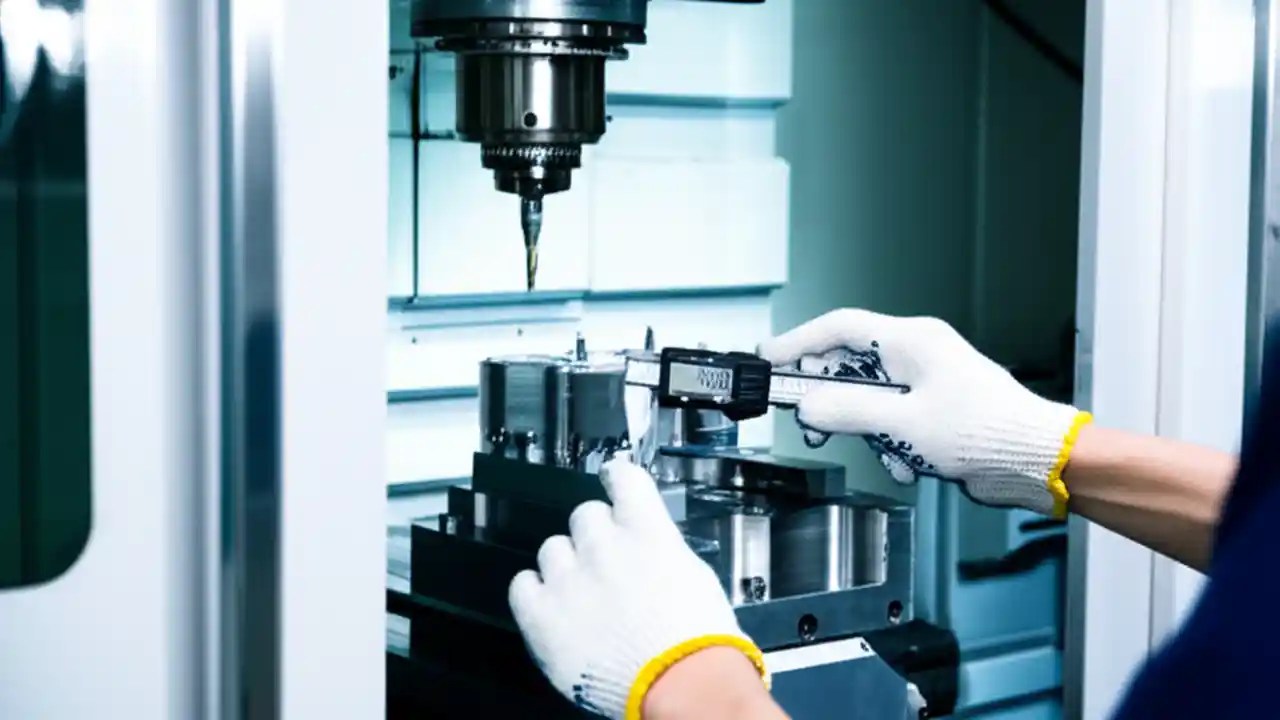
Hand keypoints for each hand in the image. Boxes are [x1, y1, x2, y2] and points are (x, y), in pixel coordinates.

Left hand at [509, 460, 769, 719]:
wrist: (683, 687)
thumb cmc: (698, 644)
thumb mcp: (694, 578)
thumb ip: (661, 551)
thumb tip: (647, 548)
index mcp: (647, 532)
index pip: (622, 478)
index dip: (616, 477)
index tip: (612, 480)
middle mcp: (604, 545)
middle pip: (585, 516)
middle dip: (595, 538)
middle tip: (608, 568)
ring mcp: (569, 578)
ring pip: (552, 549)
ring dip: (566, 567)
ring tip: (584, 599)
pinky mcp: (542, 614)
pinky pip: (523, 585)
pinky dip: (535, 594)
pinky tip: (553, 609)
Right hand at [758, 309, 1091, 516]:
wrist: (1035, 460)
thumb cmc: (987, 433)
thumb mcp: (903, 425)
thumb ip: (848, 412)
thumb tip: (809, 405)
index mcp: (911, 341)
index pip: (837, 328)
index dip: (797, 342)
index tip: (768, 359)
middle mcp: (919, 354)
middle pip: (850, 365)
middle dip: (831, 400)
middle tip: (812, 422)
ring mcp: (927, 381)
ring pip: (869, 398)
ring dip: (868, 431)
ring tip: (883, 453)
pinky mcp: (934, 408)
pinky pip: (892, 419)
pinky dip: (890, 443)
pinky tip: (907, 464)